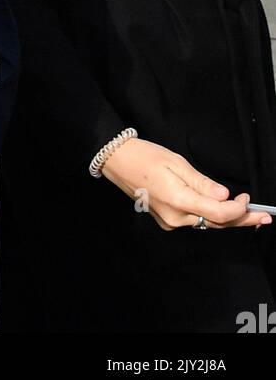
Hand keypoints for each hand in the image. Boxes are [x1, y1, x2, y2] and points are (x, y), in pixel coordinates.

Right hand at [100, 136, 271, 229]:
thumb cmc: (146, 156)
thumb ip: (202, 182)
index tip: (249, 200)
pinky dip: (209, 216)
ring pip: (205, 223)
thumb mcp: (177, 162)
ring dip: (226, 218)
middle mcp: (175, 217)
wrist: (118, 162)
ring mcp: (169, 222)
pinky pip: (193, 220)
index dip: (238, 210)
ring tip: (246, 212)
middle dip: (240, 220)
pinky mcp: (166, 221)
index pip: (218, 214)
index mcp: (179, 200)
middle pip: (215, 223)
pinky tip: (219, 208)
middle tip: (263, 216)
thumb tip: (224, 195)